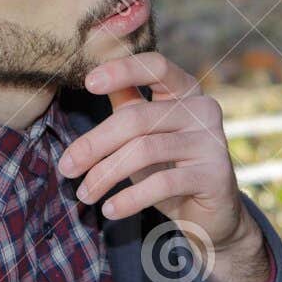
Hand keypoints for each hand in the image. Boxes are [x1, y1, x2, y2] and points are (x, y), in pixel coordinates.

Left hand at [58, 52, 269, 281]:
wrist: (208, 215)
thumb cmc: (170, 167)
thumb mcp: (145, 133)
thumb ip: (126, 105)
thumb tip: (91, 76)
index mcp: (186, 90)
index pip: (156, 66)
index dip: (123, 70)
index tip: (88, 83)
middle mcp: (203, 109)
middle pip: (137, 118)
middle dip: (94, 144)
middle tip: (66, 167)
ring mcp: (212, 141)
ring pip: (145, 150)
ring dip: (106, 175)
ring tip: (85, 194)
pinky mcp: (215, 175)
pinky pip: (162, 183)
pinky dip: (129, 198)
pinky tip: (110, 209)